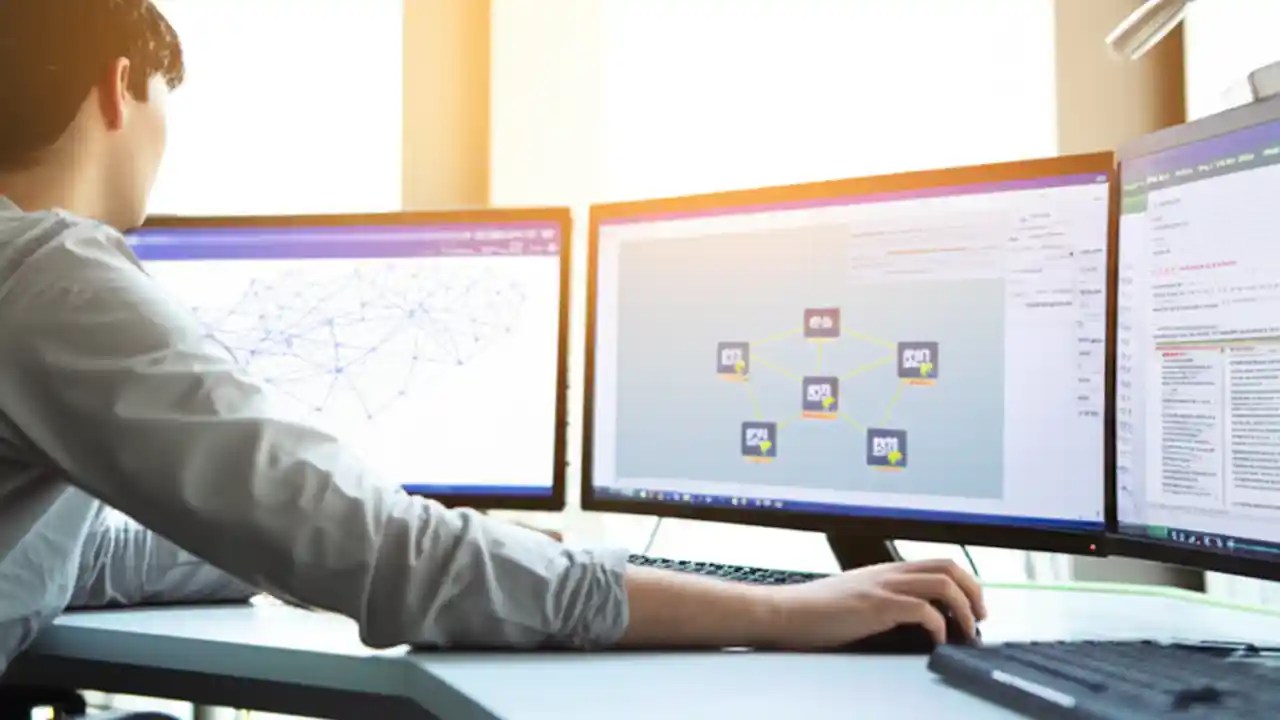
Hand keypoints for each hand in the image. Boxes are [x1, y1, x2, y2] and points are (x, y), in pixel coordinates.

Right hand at [757, 559, 984, 648]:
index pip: (937, 564)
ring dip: (964, 610)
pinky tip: (936, 641)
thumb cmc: (814, 612)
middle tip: (980, 617)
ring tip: (968, 631)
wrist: (785, 612)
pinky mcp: (877, 606)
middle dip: (974, 592)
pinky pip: (923, 610)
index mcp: (885, 571)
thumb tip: (910, 618)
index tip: (973, 606)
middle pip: (949, 567)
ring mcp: (883, 586)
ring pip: (943, 584)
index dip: (964, 582)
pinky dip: (939, 626)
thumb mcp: (854, 597)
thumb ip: (882, 600)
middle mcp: (888, 573)